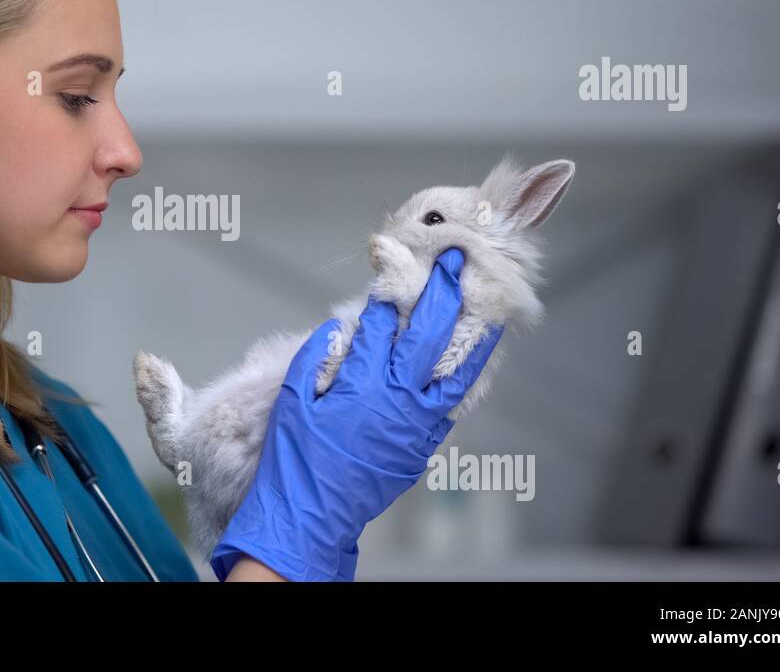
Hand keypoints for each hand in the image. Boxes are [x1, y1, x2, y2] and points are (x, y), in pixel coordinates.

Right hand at [210, 248, 503, 581]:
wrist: (311, 514)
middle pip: (427, 335)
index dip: (388, 293)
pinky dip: (462, 378)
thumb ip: (314, 359)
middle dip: (441, 294)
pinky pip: (451, 404)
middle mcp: (396, 399)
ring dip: (472, 336)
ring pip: (455, 372)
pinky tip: (469, 362)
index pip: (381, 325)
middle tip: (454, 264)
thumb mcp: (293, 401)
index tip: (397, 266)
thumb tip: (337, 328)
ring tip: (486, 309)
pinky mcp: (422, 445)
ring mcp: (416, 424)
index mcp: (360, 382)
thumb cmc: (294, 457)